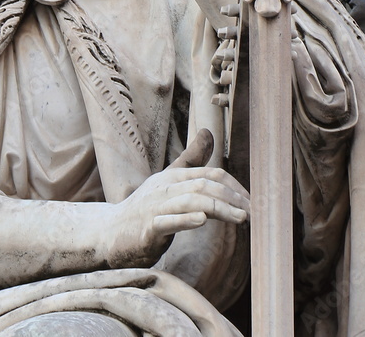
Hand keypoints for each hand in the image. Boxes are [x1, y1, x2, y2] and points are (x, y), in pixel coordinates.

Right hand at [102, 129, 248, 267]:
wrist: (110, 232)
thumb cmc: (145, 207)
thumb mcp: (169, 181)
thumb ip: (191, 160)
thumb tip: (209, 132)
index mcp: (173, 176)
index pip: (211, 175)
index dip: (235, 187)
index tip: (252, 202)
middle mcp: (164, 188)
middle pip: (204, 186)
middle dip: (233, 197)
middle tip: (254, 211)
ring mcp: (155, 207)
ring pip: (190, 201)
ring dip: (219, 209)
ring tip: (241, 218)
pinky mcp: (146, 228)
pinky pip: (167, 222)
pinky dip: (184, 220)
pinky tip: (201, 220)